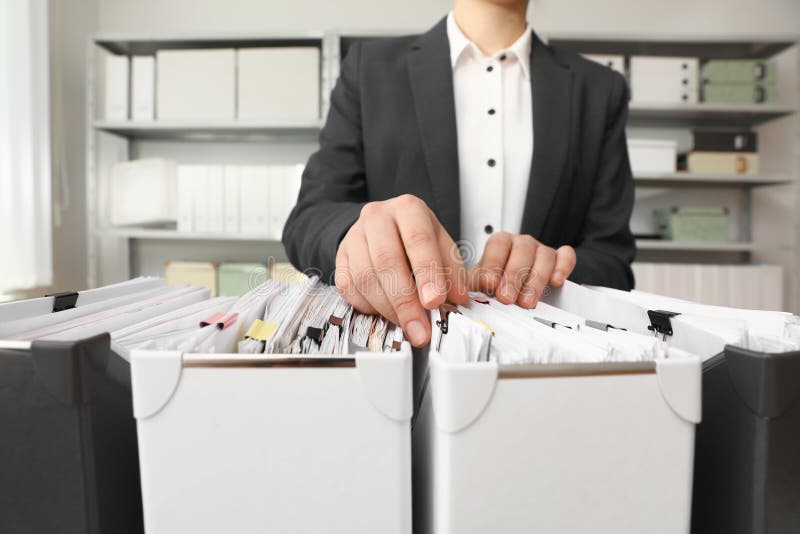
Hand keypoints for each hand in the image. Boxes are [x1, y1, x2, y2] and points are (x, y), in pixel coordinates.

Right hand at [335, 194, 467, 346]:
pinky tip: (385, 312)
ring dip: (387, 309)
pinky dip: (368, 306)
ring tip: (407, 324)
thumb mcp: (442, 246)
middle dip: (405, 302)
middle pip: (387, 261)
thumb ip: (452, 271)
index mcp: (408, 209)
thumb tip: (456, 298)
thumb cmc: (416, 238)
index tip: (434, 302)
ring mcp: (354, 236)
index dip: (427, 274)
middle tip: (420, 328)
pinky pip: (348, 287)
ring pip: (365, 277)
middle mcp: (377, 217)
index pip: (418, 240)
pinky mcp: (340, 256)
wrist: (384, 229)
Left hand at [468, 232, 575, 307]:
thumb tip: (458, 297)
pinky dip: (563, 267)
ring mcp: (541, 251)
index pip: (498, 244)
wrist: (510, 289)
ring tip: (527, 302)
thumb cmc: (494, 285)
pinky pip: (566, 257)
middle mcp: (521, 244)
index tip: (489, 284)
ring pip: (544, 256)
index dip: (494, 263)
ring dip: (536, 280)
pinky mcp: (559, 260)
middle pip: (522, 250)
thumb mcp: (477, 285)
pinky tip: (556, 281)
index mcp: (500, 244)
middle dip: (514, 276)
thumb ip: (469, 287)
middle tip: (507, 298)